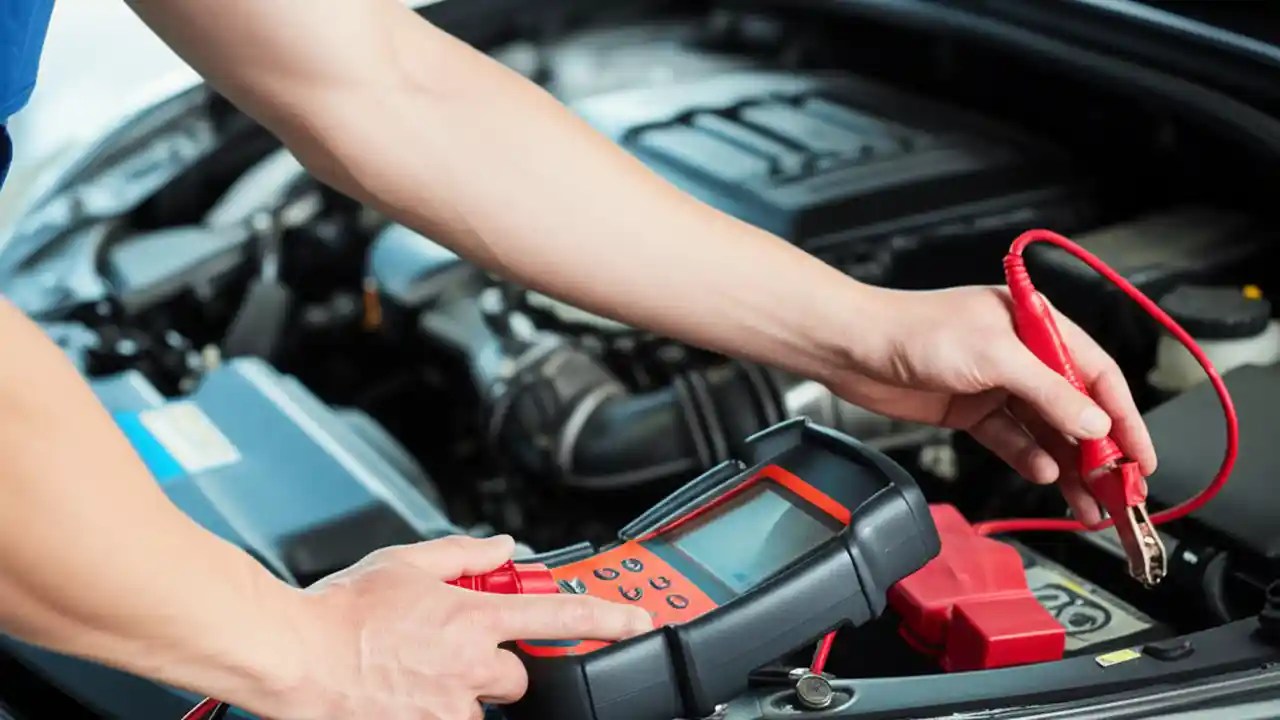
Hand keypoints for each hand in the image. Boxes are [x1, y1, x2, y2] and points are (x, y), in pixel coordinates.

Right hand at [287, 535, 650, 719]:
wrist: (293, 657)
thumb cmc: (341, 612)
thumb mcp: (407, 562)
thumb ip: (464, 555)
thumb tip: (501, 548)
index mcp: (473, 617)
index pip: (559, 615)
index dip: (607, 619)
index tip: (637, 622)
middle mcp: (471, 666)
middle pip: (518, 673)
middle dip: (494, 664)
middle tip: (449, 651)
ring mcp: (451, 708)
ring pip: (482, 704)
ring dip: (460, 692)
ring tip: (412, 672)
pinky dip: (434, 708)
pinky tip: (403, 691)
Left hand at [830, 286, 1156, 523]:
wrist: (854, 347)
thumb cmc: (916, 330)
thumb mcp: (995, 357)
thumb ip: (1049, 393)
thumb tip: (1095, 424)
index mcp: (1037, 325)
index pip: (1097, 374)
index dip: (1124, 417)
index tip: (1143, 456)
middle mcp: (1022, 354)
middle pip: (1075, 407)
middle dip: (1100, 451)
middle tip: (1121, 491)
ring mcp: (995, 384)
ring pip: (1045, 430)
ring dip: (1068, 465)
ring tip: (1089, 502)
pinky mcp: (970, 409)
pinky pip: (1011, 439)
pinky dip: (1029, 458)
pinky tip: (1045, 477)